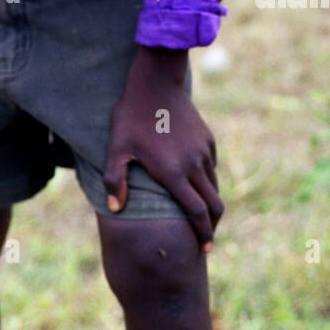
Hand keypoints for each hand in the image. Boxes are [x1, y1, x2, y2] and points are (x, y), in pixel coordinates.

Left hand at [103, 46, 222, 250]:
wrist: (156, 81)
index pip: (197, 213)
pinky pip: (212, 166)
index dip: (203, 234)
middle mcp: (194, 164)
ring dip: (210, 202)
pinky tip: (195, 182)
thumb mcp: (116, 147)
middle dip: (212, 225)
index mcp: (173, 172)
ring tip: (199, 212)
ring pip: (214, 185)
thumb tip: (116, 209)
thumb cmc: (132, 115)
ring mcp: (203, 150)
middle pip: (214, 204)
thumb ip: (115, 180)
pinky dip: (208, 179)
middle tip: (205, 239)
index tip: (204, 248)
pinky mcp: (207, 138)